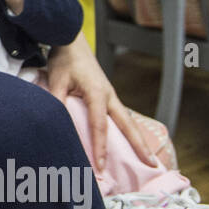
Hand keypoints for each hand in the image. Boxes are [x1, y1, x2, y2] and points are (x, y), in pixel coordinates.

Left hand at [44, 33, 158, 170]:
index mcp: (97, 93)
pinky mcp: (107, 95)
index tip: (101, 167)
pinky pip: (120, 116)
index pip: (99, 127)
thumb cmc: (64, 60)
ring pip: (127, 121)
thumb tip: (57, 125)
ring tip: (148, 158)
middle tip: (152, 164)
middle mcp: (109, 96)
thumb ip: (57, 103)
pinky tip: (129, 141)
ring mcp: (111, 95)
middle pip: (127, 125)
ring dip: (137, 139)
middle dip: (139, 146)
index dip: (100, 148)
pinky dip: (127, 130)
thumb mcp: (56, 81)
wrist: (71, 41)